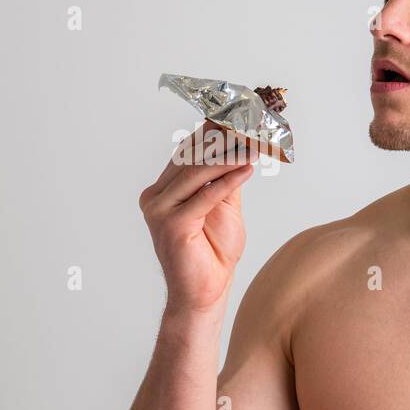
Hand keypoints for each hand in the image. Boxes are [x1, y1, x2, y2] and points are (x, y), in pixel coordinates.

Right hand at [139, 121, 260, 313]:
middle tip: (250, 124)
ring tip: (253, 142)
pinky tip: (247, 167)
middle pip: (191, 158)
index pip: (187, 152)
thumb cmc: (212, 252)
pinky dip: (228, 180)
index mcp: (163, 190)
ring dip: (229, 155)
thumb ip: (224, 178)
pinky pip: (206, 196)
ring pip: (197, 173)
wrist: (205, 292)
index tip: (238, 116)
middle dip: (222, 139)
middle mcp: (156, 197)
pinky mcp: (173, 226)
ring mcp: (160, 211)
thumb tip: (239, 145)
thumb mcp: (223, 206)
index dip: (212, 132)